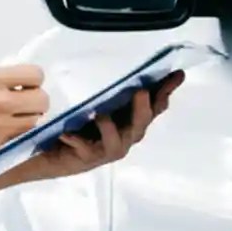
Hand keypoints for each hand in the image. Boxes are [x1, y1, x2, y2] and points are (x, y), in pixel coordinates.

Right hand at [0, 65, 50, 174]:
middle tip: (23, 106)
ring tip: (9, 123)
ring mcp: (2, 126)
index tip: (26, 86)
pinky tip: (2, 137)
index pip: (35, 74)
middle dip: (35, 103)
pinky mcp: (0, 147)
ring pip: (36, 122)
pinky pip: (22, 140)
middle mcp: (0, 101)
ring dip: (27, 122)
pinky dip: (17, 138)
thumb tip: (17, 85)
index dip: (32, 81)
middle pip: (42, 99)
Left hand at [30, 70, 185, 180]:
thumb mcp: (102, 103)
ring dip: (110, 127)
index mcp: (131, 121)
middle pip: (140, 125)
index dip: (166, 91)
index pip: (154, 106)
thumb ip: (120, 91)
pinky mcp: (86, 159)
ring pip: (117, 142)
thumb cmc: (83, 126)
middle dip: (142, 109)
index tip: (176, 75)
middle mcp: (125, 137)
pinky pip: (84, 150)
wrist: (54, 153)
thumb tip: (135, 71)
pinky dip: (77, 140)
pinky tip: (67, 133)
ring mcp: (107, 150)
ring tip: (101, 114)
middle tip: (141, 91)